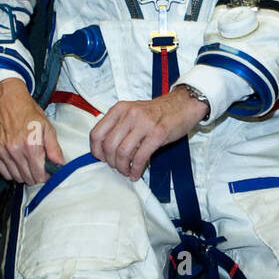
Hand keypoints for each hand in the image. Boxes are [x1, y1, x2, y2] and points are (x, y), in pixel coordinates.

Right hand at [0, 79, 64, 184]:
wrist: (7, 101)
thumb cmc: (29, 112)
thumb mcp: (47, 127)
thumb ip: (54, 149)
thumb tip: (60, 165)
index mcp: (31, 145)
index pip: (38, 176)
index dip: (45, 178)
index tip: (47, 173)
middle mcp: (15, 150)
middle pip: (27, 178)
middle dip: (35, 176)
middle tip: (38, 167)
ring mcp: (1, 152)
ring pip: (15, 177)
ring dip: (23, 174)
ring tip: (27, 163)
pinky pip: (3, 172)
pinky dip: (10, 171)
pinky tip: (16, 161)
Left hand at [90, 90, 208, 179]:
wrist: (183, 105)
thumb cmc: (158, 112)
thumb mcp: (133, 112)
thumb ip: (118, 126)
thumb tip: (106, 149)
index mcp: (120, 109)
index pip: (97, 133)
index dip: (96, 151)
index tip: (101, 158)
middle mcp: (129, 114)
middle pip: (108, 145)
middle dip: (110, 162)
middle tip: (116, 167)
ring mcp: (144, 124)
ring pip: (122, 152)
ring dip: (122, 167)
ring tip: (126, 171)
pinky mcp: (157, 134)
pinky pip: (140, 157)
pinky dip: (135, 169)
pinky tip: (136, 173)